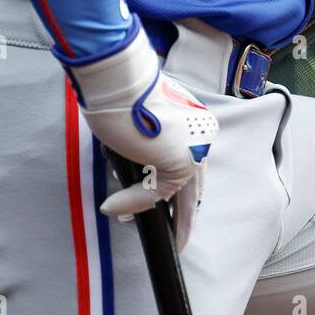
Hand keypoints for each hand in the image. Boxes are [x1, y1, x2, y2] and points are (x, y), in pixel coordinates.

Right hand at [62, 19, 217, 249]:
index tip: (167, 204)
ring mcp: (194, 151)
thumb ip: (147, 143)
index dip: (182, 189)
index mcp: (198, 123)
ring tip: (132, 225)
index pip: (195, 164)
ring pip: (179, 197)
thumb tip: (133, 166)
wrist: (122, 76)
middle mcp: (202, 138)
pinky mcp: (179, 163)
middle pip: (196, 187)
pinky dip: (131, 203)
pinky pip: (153, 195)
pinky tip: (112, 207)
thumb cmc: (126, 89)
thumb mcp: (142, 119)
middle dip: (185, 216)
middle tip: (180, 239)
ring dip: (156, 215)